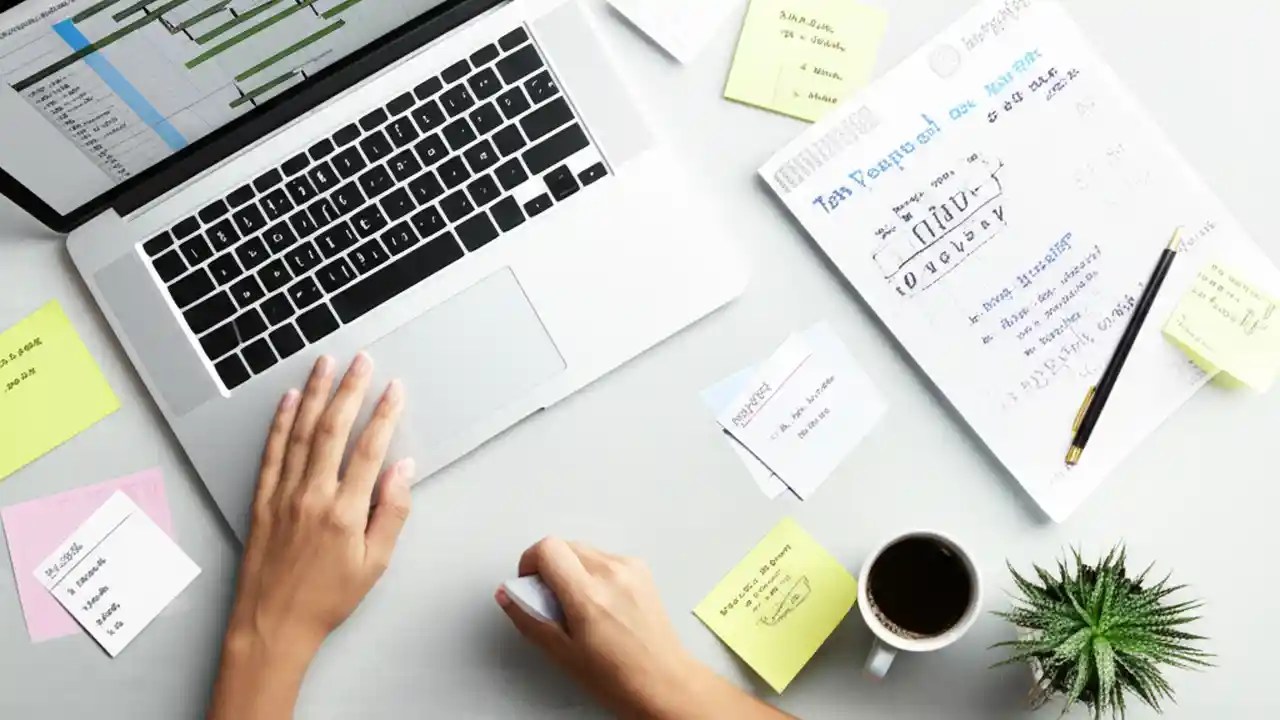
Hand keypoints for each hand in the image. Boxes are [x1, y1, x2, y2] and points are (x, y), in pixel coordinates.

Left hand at [209, 353, 413, 719]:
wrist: (272, 624)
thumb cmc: (326, 599)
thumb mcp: (374, 564)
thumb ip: (391, 512)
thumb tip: (403, 470)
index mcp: (344, 512)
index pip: (370, 449)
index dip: (384, 414)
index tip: (394, 390)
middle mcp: (312, 496)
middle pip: (333, 429)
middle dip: (350, 389)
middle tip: (362, 361)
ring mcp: (283, 495)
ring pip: (300, 432)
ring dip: (316, 393)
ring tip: (325, 364)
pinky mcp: (262, 500)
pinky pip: (272, 451)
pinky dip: (280, 422)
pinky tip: (289, 400)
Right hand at [496, 539, 793, 719]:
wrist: (662, 681)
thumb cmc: (618, 676)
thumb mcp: (562, 653)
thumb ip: (530, 618)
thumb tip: (508, 595)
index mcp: (588, 594)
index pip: (548, 548)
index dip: (530, 561)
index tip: (529, 581)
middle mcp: (611, 573)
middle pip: (564, 545)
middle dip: (549, 566)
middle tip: (550, 599)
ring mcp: (630, 569)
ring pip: (585, 550)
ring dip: (572, 568)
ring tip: (577, 605)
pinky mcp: (641, 570)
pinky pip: (605, 558)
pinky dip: (594, 572)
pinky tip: (600, 602)